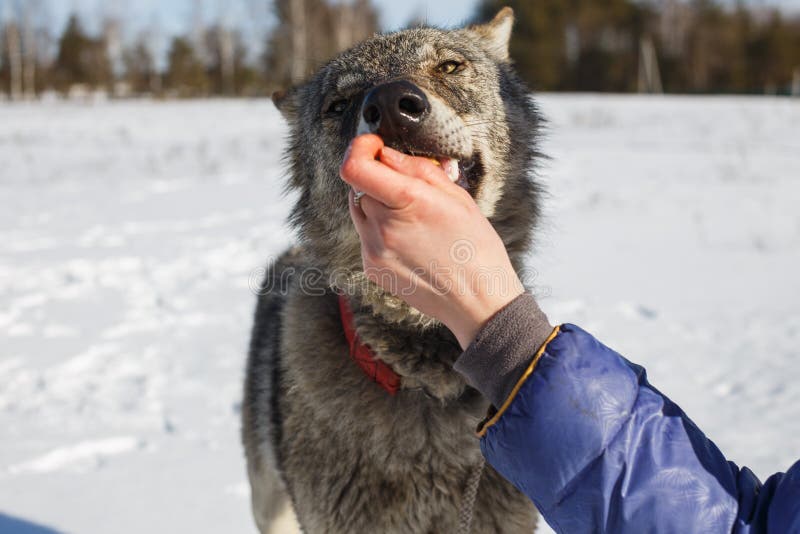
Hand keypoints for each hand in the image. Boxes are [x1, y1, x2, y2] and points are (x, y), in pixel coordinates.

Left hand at [339, 134, 523, 348]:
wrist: (477, 301)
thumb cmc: (475, 247)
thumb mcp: (457, 197)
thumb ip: (418, 170)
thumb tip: (387, 155)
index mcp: (408, 202)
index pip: (355, 167)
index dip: (360, 149)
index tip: (374, 146)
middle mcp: (383, 227)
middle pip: (359, 186)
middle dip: (378, 179)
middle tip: (408, 189)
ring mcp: (373, 250)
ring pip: (359, 210)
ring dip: (376, 203)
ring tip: (410, 217)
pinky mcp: (371, 268)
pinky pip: (365, 236)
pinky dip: (380, 230)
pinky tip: (410, 242)